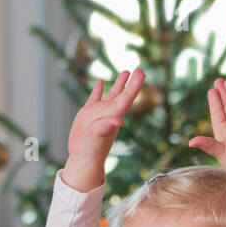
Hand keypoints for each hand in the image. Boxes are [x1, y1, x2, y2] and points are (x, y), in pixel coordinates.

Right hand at [63, 68, 145, 190]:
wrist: (82, 157)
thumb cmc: (92, 148)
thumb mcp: (99, 136)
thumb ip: (107, 126)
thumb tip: (120, 121)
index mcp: (114, 114)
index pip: (128, 96)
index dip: (135, 84)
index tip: (142, 72)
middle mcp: (109, 112)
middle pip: (123, 93)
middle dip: (132, 81)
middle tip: (140, 69)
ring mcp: (99, 112)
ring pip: (111, 94)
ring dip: (119, 83)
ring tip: (126, 71)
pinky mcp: (88, 113)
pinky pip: (95, 98)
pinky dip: (98, 89)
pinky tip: (101, 81)